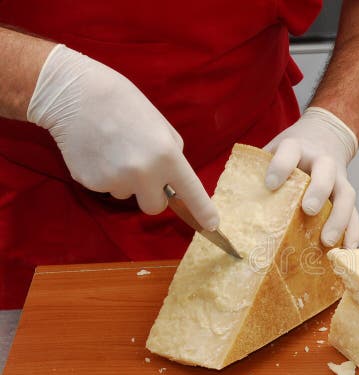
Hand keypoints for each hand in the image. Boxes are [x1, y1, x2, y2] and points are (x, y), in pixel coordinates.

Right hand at [27, 45, 218, 230]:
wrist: (76, 94)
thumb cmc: (125, 105)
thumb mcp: (162, 127)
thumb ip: (173, 156)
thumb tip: (174, 182)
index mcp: (167, 156)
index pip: (191, 192)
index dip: (203, 212)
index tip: (212, 226)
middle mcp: (143, 174)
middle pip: (154, 207)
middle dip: (151, 195)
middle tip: (141, 168)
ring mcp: (115, 180)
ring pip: (128, 195)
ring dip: (125, 181)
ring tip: (114, 149)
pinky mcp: (91, 183)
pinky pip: (106, 188)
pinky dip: (104, 175)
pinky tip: (98, 151)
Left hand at [264, 107, 358, 247]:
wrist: (324, 136)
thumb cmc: (290, 152)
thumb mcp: (272, 150)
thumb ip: (255, 171)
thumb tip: (221, 207)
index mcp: (297, 147)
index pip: (289, 151)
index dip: (281, 166)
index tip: (270, 184)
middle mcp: (322, 161)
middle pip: (326, 172)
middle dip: (319, 191)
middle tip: (309, 210)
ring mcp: (338, 178)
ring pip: (346, 195)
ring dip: (339, 219)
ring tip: (327, 242)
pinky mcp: (347, 194)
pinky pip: (355, 214)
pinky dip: (353, 232)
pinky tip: (348, 250)